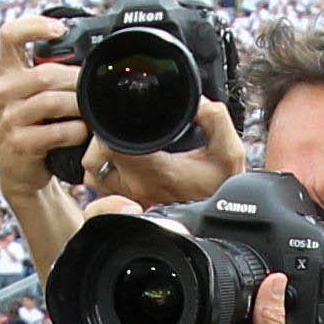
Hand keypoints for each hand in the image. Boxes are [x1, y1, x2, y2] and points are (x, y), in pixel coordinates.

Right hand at [0, 13, 85, 205]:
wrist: (18, 168)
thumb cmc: (34, 124)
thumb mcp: (33, 93)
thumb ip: (52, 72)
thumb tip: (92, 54)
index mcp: (8, 71)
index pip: (10, 35)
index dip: (34, 26)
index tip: (60, 29)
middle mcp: (3, 91)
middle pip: (46, 74)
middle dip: (77, 81)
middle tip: (94, 89)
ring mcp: (9, 118)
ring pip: (52, 102)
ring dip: (79, 106)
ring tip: (91, 111)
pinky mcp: (19, 143)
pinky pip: (57, 132)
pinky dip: (76, 131)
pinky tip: (82, 132)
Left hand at [84, 97, 247, 212]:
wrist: (225, 221)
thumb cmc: (224, 189)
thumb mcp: (230, 150)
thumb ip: (215, 119)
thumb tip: (196, 102)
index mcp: (157, 171)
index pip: (110, 144)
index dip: (111, 123)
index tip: (124, 114)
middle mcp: (138, 188)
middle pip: (95, 157)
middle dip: (102, 137)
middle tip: (121, 126)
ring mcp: (131, 199)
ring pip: (93, 173)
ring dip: (100, 156)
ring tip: (120, 142)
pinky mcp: (129, 205)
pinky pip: (99, 189)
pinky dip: (103, 173)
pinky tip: (122, 161)